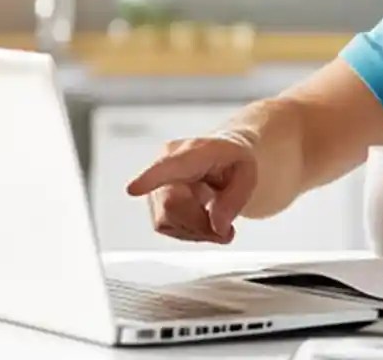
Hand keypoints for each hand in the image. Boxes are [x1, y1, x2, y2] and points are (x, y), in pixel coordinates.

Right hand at [126, 133, 258, 243]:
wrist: (222, 157)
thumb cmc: (232, 161)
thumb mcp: (248, 175)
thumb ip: (235, 199)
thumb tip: (217, 226)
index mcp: (195, 151)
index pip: (170, 165)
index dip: (151, 178)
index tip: (134, 189)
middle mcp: (168, 161)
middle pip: (171, 206)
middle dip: (200, 225)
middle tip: (226, 231)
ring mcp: (157, 181)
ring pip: (167, 220)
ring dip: (197, 230)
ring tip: (218, 221)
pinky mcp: (155, 202)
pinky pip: (167, 226)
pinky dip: (189, 231)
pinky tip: (203, 220)